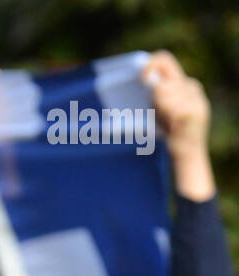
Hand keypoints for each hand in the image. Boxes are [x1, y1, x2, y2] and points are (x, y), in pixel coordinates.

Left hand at [141, 51, 213, 199]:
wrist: (188, 155)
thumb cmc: (171, 132)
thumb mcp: (162, 109)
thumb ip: (157, 93)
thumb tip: (142, 81)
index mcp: (184, 83)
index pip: (165, 61)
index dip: (150, 65)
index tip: (140, 78)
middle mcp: (192, 87)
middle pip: (162, 83)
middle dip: (154, 98)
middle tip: (158, 112)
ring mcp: (195, 99)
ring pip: (163, 94)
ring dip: (159, 110)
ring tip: (168, 123)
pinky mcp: (193, 112)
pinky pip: (170, 109)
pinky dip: (166, 119)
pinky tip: (173, 127)